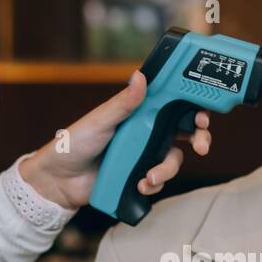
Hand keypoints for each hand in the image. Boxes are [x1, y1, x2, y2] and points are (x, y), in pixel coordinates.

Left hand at [18, 70, 211, 208]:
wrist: (59, 181)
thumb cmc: (74, 143)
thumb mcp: (100, 120)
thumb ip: (124, 103)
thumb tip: (140, 76)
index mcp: (139, 113)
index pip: (174, 105)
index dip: (194, 109)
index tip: (203, 116)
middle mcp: (146, 132)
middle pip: (184, 133)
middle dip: (199, 139)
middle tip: (201, 147)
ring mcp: (144, 156)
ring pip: (173, 160)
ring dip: (167, 170)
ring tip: (148, 178)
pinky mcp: (139, 177)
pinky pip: (158, 181)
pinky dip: (154, 185)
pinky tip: (139, 185)